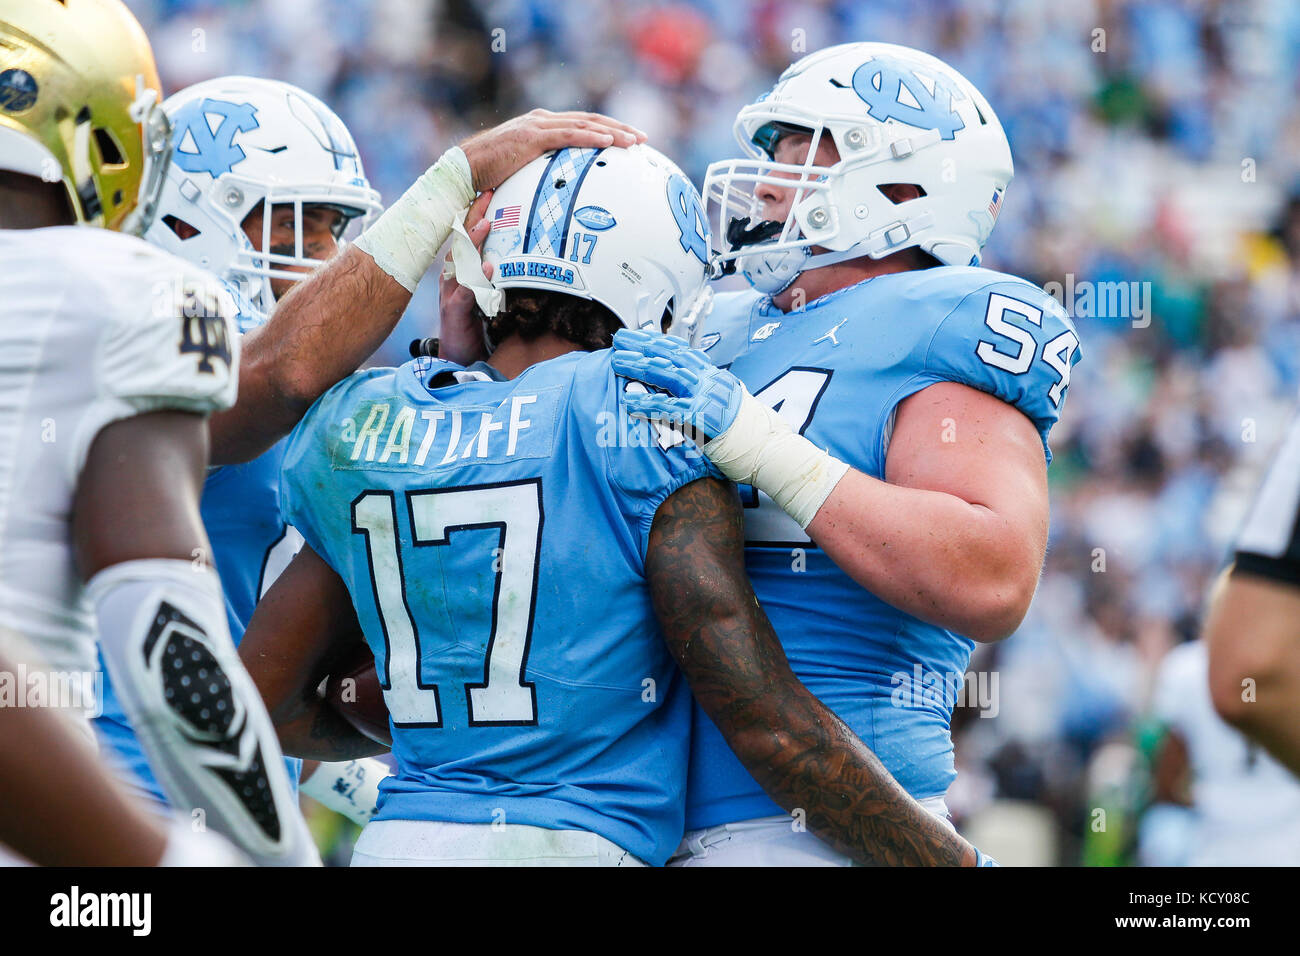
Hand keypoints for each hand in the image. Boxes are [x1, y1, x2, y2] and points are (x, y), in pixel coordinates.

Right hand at [438, 190, 493, 363]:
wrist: (459, 355)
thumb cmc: (474, 322)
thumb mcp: (486, 292)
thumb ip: (495, 273)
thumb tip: (516, 253)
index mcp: (460, 267)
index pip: (467, 233)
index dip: (475, 210)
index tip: (489, 187)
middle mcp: (453, 275)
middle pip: (461, 239)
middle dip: (472, 215)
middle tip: (486, 192)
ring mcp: (451, 292)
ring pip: (460, 261)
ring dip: (472, 241)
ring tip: (486, 224)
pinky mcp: (455, 312)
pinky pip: (465, 293)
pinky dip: (476, 281)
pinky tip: (488, 269)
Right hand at [460, 109, 646, 191]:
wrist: (465, 168)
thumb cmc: (489, 175)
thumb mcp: (522, 171)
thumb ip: (542, 172)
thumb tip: (559, 191)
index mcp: (543, 126)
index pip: (582, 124)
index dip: (608, 129)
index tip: (630, 139)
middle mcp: (543, 121)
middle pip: (590, 120)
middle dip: (619, 127)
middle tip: (642, 138)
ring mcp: (538, 127)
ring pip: (584, 125)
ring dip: (611, 131)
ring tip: (633, 140)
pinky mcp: (532, 138)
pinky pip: (568, 136)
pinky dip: (590, 136)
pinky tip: (607, 140)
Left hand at [610, 328, 745, 441]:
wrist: (765, 447)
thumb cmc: (741, 431)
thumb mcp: (721, 402)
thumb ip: (702, 392)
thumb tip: (680, 388)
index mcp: (711, 376)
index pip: (681, 351)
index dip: (656, 341)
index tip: (637, 335)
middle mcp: (709, 380)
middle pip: (671, 356)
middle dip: (643, 345)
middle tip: (620, 340)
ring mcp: (707, 396)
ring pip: (669, 374)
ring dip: (641, 367)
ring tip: (617, 362)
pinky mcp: (703, 417)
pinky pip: (671, 408)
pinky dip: (649, 404)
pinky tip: (630, 402)